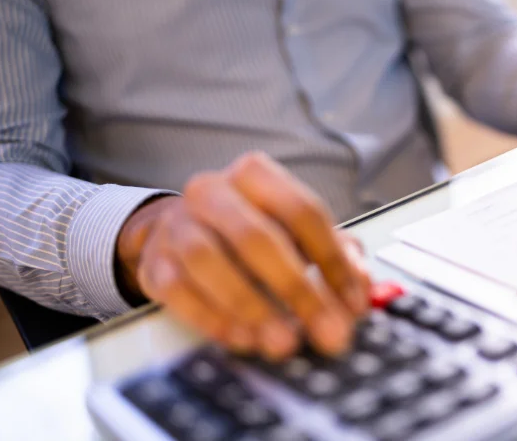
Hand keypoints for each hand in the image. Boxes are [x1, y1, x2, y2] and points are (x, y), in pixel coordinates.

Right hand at [115, 152, 370, 360]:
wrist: (175, 231)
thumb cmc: (248, 231)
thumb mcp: (296, 232)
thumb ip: (336, 252)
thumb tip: (362, 284)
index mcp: (255, 174)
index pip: (302, 212)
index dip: (333, 260)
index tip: (353, 303)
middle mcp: (212, 192)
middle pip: (257, 237)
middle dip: (297, 290)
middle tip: (326, 330)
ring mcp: (177, 225)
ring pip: (211, 262)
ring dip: (252, 307)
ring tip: (283, 342)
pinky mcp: (155, 261)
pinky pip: (179, 291)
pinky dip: (213, 318)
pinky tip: (243, 338)